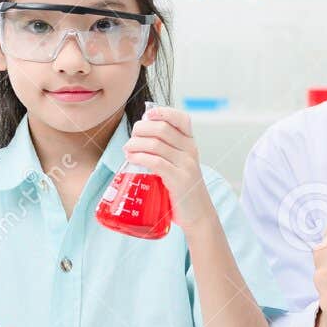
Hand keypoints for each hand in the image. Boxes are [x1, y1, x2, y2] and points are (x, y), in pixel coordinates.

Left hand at [122, 105, 213, 232]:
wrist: (198, 214)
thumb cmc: (183, 189)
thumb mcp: (179, 165)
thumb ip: (166, 150)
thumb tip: (140, 135)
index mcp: (190, 144)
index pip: (181, 118)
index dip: (163, 112)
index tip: (148, 115)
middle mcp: (190, 151)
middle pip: (162, 129)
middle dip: (141, 129)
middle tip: (131, 138)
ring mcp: (186, 165)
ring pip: (156, 144)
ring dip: (135, 144)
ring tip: (127, 150)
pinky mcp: (179, 179)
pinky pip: (155, 162)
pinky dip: (139, 157)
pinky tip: (131, 159)